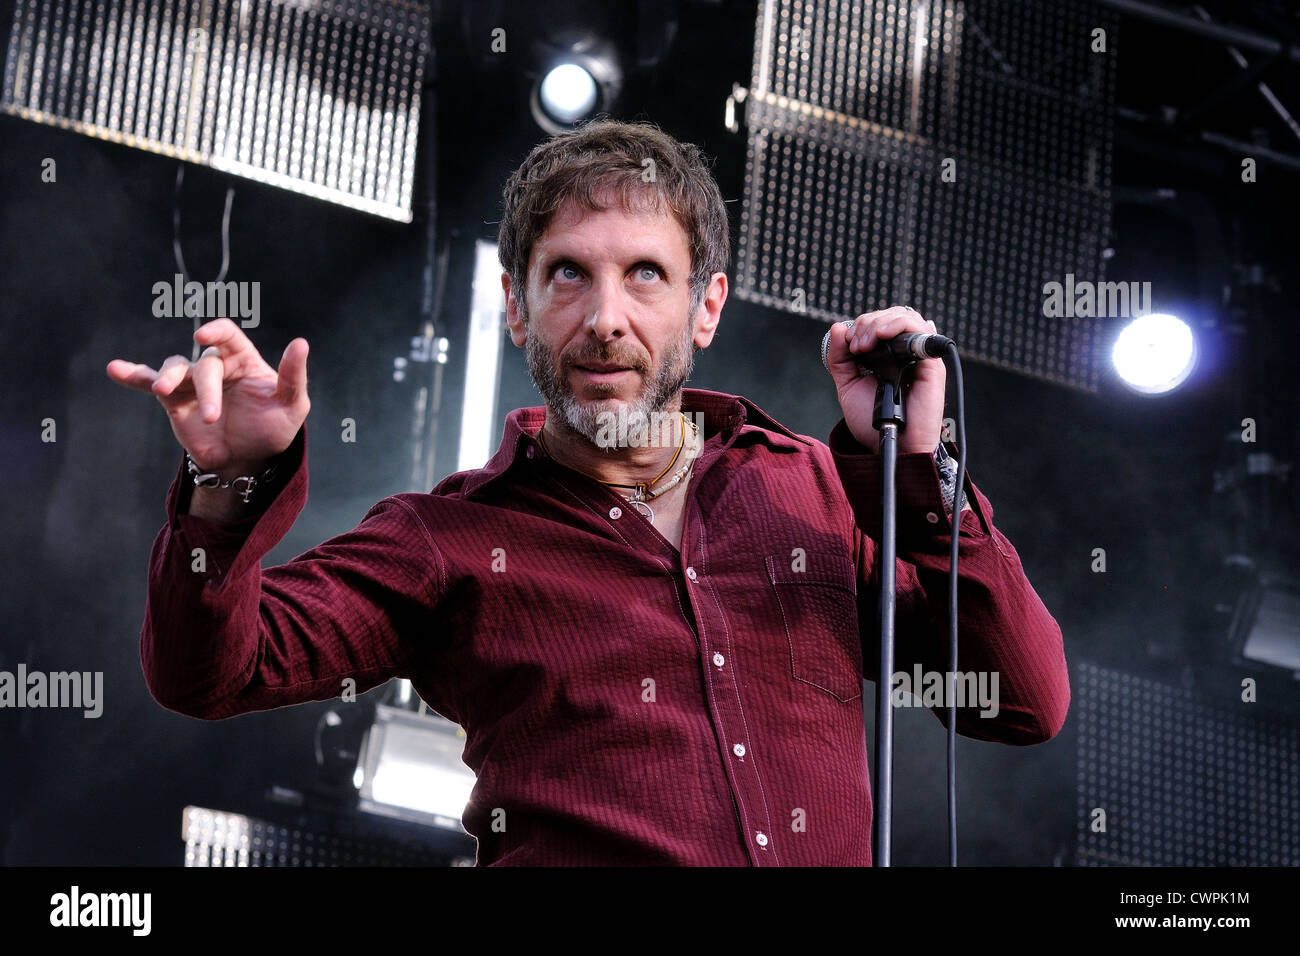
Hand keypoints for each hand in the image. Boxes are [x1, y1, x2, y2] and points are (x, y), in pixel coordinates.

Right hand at [106, 318, 310, 472]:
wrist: (248, 460)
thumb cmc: (273, 428)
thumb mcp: (293, 405)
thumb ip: (293, 375)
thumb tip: (300, 343)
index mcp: (244, 360)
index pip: (228, 335)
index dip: (215, 331)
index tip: (203, 336)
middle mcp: (216, 366)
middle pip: (204, 364)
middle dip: (207, 390)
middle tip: (212, 418)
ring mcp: (192, 382)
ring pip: (175, 369)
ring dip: (168, 378)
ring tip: (163, 388)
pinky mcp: (174, 401)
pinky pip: (150, 383)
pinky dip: (133, 375)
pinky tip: (115, 369)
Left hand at [824, 306, 946, 454]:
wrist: (888, 444)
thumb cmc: (872, 421)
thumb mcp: (847, 386)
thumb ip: (839, 359)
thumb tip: (838, 327)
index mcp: (886, 356)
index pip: (878, 323)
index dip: (861, 325)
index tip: (848, 345)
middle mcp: (904, 353)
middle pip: (890, 316)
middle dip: (866, 323)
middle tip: (856, 346)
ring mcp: (918, 356)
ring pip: (905, 316)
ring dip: (879, 323)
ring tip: (864, 344)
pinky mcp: (931, 363)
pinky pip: (919, 330)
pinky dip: (898, 325)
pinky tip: (881, 336)